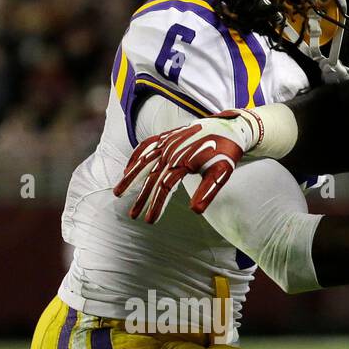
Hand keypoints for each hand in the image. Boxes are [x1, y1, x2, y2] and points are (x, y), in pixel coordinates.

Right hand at [113, 110, 256, 222]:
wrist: (230, 126)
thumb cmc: (226, 152)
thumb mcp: (221, 173)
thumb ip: (208, 191)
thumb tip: (195, 211)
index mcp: (183, 161)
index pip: (164, 188)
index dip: (156, 205)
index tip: (149, 221)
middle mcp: (172, 151)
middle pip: (151, 177)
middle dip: (141, 198)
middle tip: (133, 215)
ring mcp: (168, 142)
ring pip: (143, 161)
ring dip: (130, 178)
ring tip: (118, 193)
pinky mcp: (167, 136)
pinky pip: (147, 146)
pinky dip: (136, 156)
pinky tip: (128, 168)